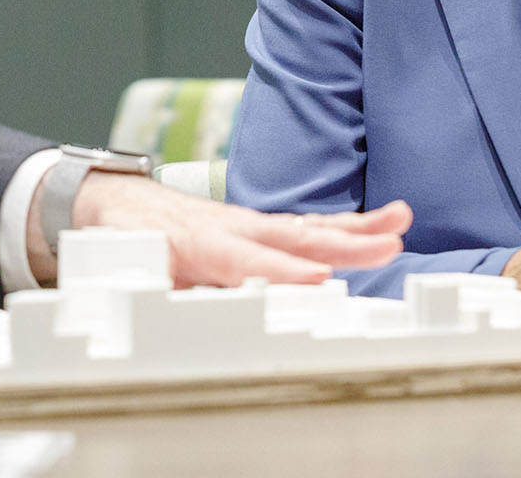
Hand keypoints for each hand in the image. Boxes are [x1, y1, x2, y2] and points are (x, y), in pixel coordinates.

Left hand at [28, 170, 410, 286]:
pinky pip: (308, 228)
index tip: (316, 279)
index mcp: (200, 243)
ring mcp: (251, 224)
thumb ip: (162, 290)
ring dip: (357, 228)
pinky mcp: (263, 229)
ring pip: (308, 227)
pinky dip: (348, 227)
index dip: (281, 270)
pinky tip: (386, 226)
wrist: (119, 203)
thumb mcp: (132, 269)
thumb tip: (183, 316)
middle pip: (293, 237)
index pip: (246, 260)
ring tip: (400, 222)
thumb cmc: (128, 239)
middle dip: (341, 243)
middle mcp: (234, 228)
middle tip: (386, 244)